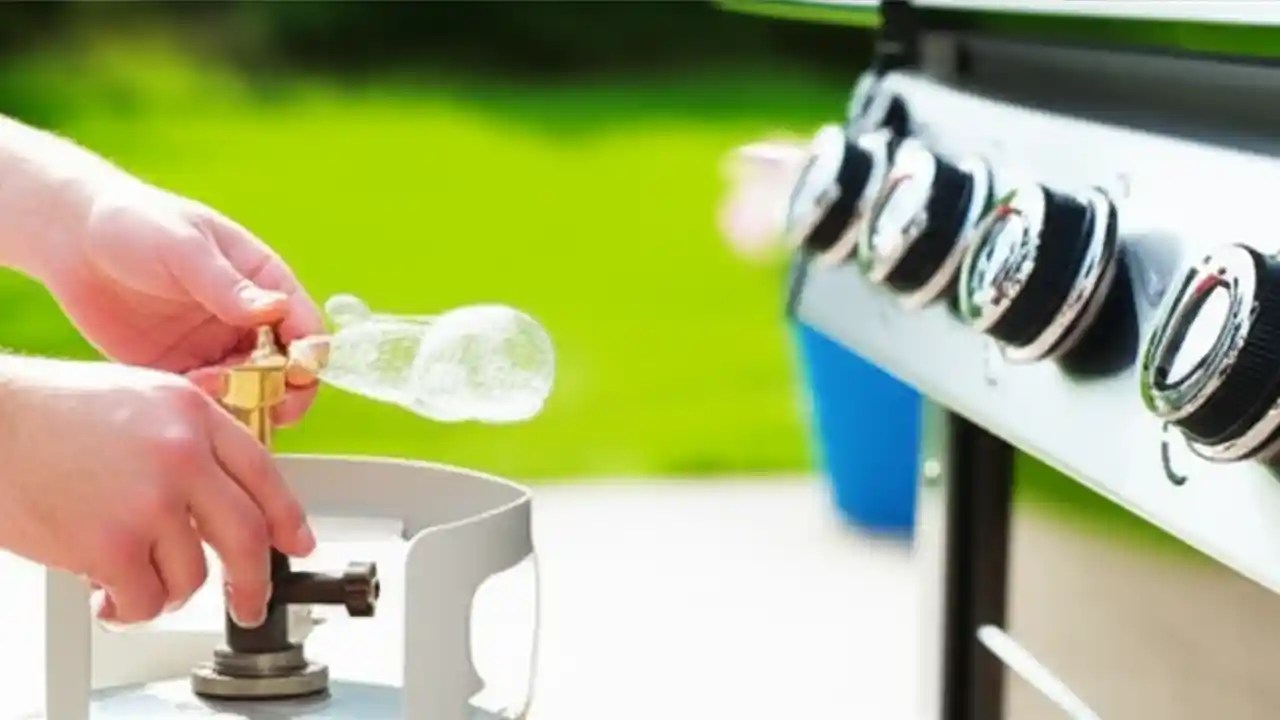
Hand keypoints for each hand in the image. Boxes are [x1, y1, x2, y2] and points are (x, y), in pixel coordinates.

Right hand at [0, 356, 315, 625]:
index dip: (287, 517)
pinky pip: (144, 598)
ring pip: (191, 574)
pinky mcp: (111, 542)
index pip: (263, 473)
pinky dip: (129, 609)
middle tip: (250, 603)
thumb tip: (219, 492)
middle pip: (247, 534)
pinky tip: (108, 598)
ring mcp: (151, 499)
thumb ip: (186, 437)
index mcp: (193, 413)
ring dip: (166, 593)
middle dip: (253, 581)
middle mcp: (183, 454)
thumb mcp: (138, 397)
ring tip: (134, 584)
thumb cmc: (47, 412)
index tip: (296, 543)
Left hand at [28, 178, 323, 423]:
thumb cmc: (135, 222)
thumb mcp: (184, 247)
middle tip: (264, 403)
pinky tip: (185, 392)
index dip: (309, 354)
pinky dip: (207, 406)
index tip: (295, 374)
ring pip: (251, 390)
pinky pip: (207, 399)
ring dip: (243, 400)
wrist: (69, 237)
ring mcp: (215, 348)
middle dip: (282, 390)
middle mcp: (247, 320)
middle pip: (287, 369)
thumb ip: (227, 285)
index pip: (304, 325)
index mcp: (263, 282)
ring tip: (209, 387)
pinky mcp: (180, 369)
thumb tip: (276, 310)